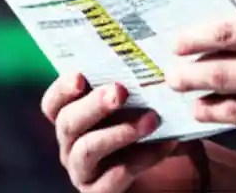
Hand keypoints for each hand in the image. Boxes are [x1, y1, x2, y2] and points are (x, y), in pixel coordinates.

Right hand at [40, 72, 172, 192]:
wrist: (181, 175)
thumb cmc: (161, 132)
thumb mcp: (153, 105)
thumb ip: (143, 86)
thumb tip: (151, 59)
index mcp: (77, 119)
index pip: (54, 104)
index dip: (62, 90)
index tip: (81, 76)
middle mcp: (73, 146)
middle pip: (68, 123)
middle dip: (93, 105)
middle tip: (120, 91)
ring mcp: (85, 173)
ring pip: (86, 150)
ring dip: (119, 132)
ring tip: (151, 119)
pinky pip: (115, 177)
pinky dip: (143, 157)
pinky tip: (167, 144)